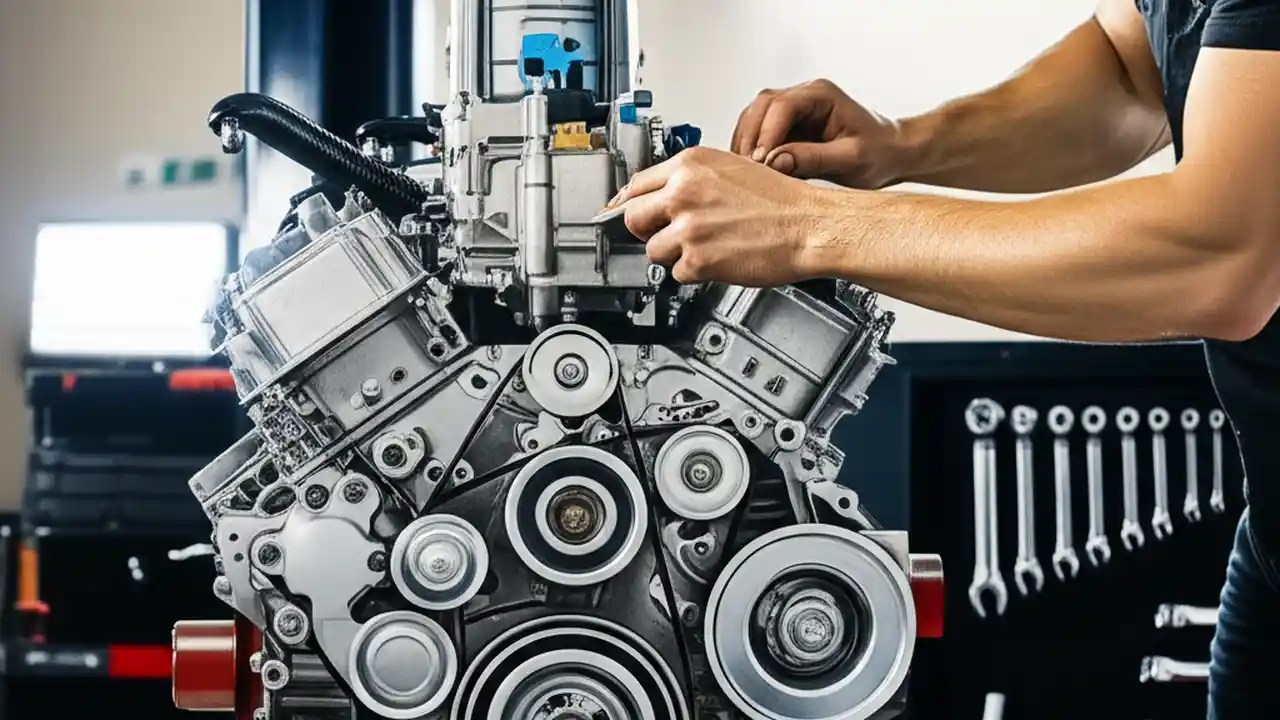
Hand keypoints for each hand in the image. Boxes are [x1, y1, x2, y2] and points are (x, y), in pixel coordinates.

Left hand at [609, 147, 831, 285]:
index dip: (630, 203)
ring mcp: (688, 227)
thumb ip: (691, 179)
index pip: (636, 185)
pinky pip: (677, 273)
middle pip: (632, 217)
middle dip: (647, 230)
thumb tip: (663, 195)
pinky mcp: (697, 260)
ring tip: (705, 247)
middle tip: (667, 235)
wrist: (809, 225)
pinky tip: (719, 259)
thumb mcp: (731, 169)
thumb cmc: (781, 201)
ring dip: (674, 254)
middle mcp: (683, 192)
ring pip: (653, 250)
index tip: (624, 213)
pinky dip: (695, 272)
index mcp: (690, 165)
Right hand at [732, 78, 903, 188]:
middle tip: (746, 170)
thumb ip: (814, 158)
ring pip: (755, 117)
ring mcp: (793, 110)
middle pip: (762, 106)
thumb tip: (774, 162)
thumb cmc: (880, 153)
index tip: (759, 162)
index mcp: (822, 95)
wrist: (893, 153)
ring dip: (746, 143)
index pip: (782, 106)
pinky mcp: (787, 127)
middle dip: (750, 137)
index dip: (766, 133)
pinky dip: (751, 150)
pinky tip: (752, 171)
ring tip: (745, 173)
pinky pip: (759, 133)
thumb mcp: (852, 159)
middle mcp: (804, 95)